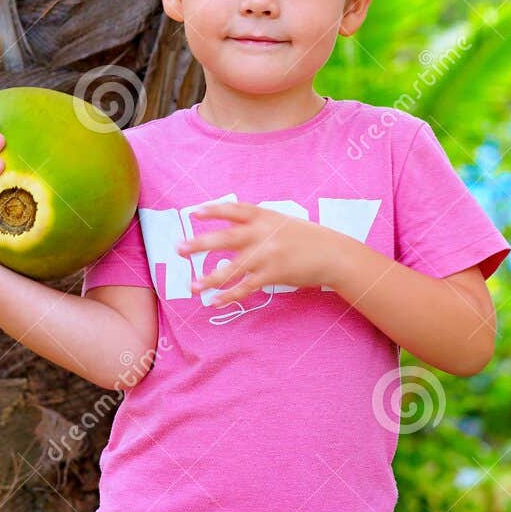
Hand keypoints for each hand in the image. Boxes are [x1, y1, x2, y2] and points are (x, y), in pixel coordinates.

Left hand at [181, 201, 339, 304]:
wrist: (332, 253)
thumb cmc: (305, 237)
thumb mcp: (280, 221)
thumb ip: (257, 223)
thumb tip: (232, 231)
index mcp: (264, 216)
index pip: (233, 210)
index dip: (213, 210)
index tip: (193, 212)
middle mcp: (262, 234)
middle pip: (226, 238)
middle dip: (200, 243)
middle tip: (178, 248)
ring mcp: (267, 255)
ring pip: (232, 268)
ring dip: (210, 279)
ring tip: (192, 287)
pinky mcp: (273, 275)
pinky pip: (246, 287)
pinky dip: (230, 296)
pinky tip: (215, 302)